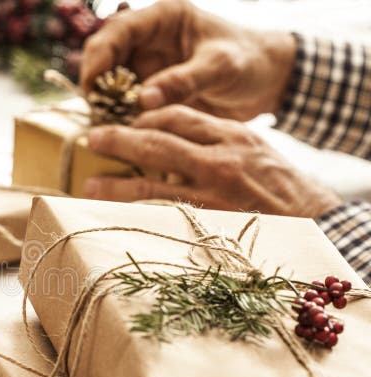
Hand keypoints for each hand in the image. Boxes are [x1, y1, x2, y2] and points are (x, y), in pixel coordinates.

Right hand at [81, 0, 295, 120]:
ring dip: (103, 103)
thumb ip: (184, 81)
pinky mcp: (147, 92)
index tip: (94, 84)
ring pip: (107, 82)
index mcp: (164, 19)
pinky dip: (117, 118)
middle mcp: (147, 41)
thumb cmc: (248, 61)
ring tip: (106, 125)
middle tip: (97, 110)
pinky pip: (122, 104)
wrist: (266, 82)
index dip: (100, 55)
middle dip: (95, 82)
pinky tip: (119, 132)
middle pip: (103, 55)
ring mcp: (145, 67)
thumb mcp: (220, 67)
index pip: (119, 30)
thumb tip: (143, 100)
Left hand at [84, 105, 341, 217]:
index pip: (179, 116)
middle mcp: (221, 163)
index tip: (127, 122)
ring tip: (90, 184)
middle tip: (92, 139)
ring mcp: (213, 199)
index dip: (146, 117)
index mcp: (234, 137)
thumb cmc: (282, 189)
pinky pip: (163, 221)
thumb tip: (170, 134)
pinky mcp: (208, 230)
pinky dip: (136, 217)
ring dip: (116, 185)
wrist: (317, 226)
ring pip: (153, 186)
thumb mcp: (256, 151)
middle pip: (158, 145)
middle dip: (119, 140)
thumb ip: (217, 140)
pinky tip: (114, 217)